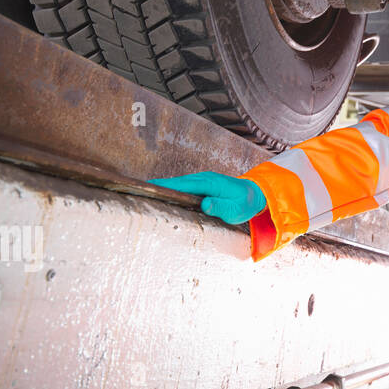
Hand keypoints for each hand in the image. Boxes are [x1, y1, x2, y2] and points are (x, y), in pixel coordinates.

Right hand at [147, 171, 267, 223]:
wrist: (254, 194)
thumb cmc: (244, 203)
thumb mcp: (235, 210)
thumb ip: (220, 207)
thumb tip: (205, 205)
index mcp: (209, 183)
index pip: (182, 184)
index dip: (164, 186)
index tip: (147, 187)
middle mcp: (202, 179)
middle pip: (174, 182)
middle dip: (156, 186)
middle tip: (135, 192)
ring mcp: (201, 181)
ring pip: (177, 184)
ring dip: (161, 188)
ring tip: (140, 195)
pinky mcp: (200, 186)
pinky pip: (182, 187)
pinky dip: (169, 190)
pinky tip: (158, 197)